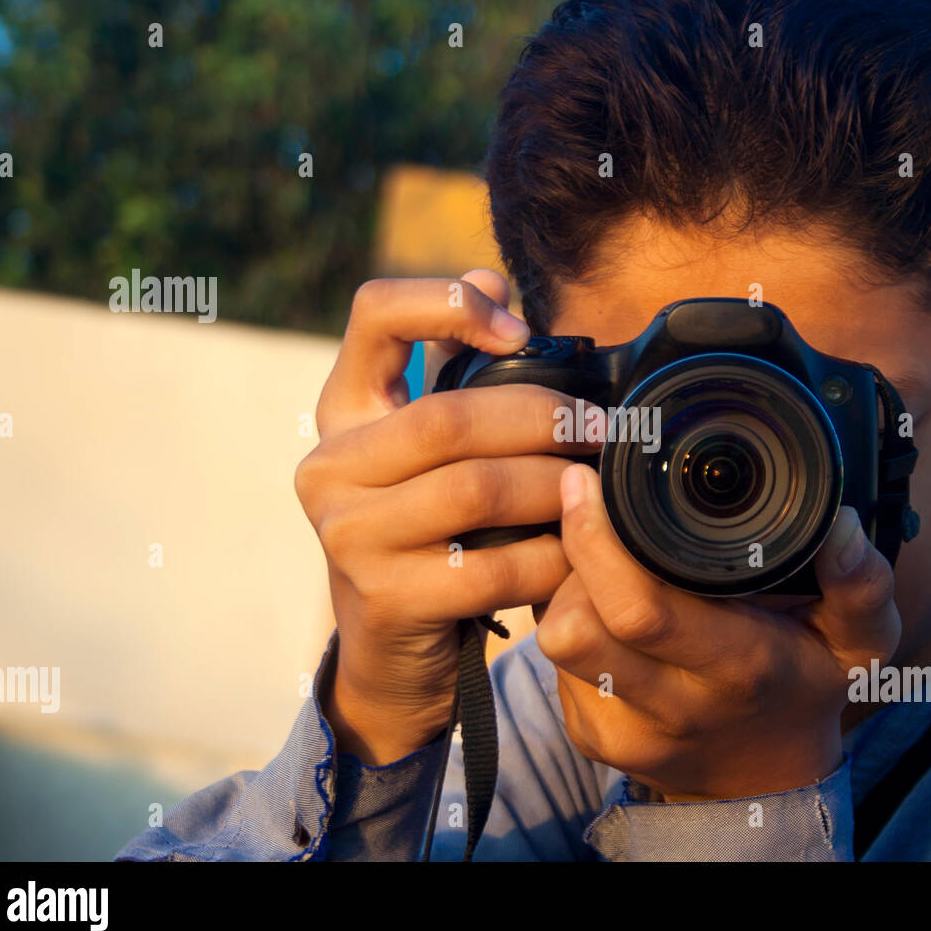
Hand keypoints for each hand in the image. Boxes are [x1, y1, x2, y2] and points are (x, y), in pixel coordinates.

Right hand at [295, 271, 598, 763]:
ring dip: (553, 488)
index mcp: (344, 412)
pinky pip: (489, 569)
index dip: (449, 303)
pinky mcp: (382, 599)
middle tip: (601, 429)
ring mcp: (346, 536)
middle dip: (542, 418)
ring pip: (473, 491)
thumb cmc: (430, 532)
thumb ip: (457, 370)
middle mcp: (329, 466)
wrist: (390, 651)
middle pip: (447, 416)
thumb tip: (493, 279)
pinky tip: (575, 556)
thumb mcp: (430, 451)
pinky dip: (547, 559)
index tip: (520, 329)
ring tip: (595, 488)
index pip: (373, 314)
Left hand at [537, 464, 900, 800]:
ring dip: (571, 591)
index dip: (597, 540)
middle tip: (591, 508)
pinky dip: (576, 624)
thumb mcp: (860, 643)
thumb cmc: (808, 689)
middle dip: (573, 555)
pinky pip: (557, 665)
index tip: (590, 483)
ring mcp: (623, 733)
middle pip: (575, 626)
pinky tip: (610, 613)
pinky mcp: (591, 739)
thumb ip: (862, 584)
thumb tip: (843, 527)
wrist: (768, 784)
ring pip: (558, 640)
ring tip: (609, 564)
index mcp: (737, 669)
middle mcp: (672, 709)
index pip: (639, 609)